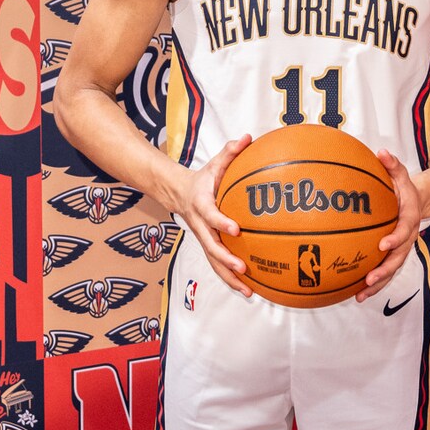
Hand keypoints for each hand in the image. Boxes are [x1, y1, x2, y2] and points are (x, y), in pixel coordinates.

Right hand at [172, 135, 252, 296]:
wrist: (179, 194)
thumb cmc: (204, 178)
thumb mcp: (215, 163)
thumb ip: (231, 152)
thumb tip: (249, 138)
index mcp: (202, 205)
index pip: (211, 216)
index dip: (222, 223)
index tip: (236, 230)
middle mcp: (201, 227)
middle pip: (211, 248)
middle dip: (226, 260)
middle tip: (243, 269)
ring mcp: (204, 239)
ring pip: (214, 263)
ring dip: (229, 278)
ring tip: (249, 291)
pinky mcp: (209, 247)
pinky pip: (219, 265)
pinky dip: (232, 278)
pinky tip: (251, 289)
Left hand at [356, 149, 422, 300]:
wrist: (415, 203)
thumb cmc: (403, 189)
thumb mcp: (401, 175)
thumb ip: (392, 165)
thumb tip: (381, 152)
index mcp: (409, 219)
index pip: (404, 231)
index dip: (395, 239)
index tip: (382, 244)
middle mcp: (407, 239)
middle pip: (398, 258)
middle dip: (384, 270)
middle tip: (370, 278)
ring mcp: (400, 250)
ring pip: (391, 271)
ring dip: (378, 284)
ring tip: (361, 295)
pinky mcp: (392, 257)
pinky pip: (384, 273)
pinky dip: (372, 285)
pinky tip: (356, 294)